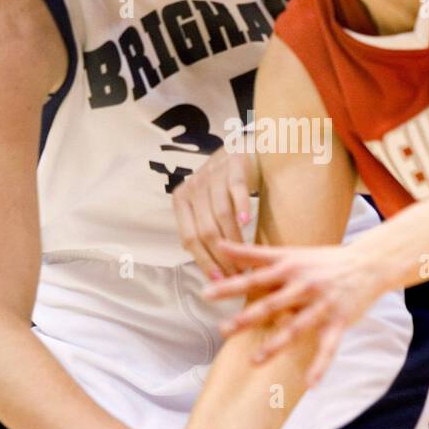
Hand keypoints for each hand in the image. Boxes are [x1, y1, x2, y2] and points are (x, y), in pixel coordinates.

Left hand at [172, 144, 259, 277]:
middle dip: (221, 256)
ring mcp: (213, 176)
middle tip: (236, 274)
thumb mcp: (202, 205)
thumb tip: (204, 263)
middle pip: (206, 229)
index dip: (203, 260)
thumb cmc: (219, 186)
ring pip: (221, 214)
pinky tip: (247, 221)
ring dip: (234, 240)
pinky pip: (236, 189)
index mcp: (181, 200)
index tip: (218, 279)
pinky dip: (242, 206)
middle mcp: (194, 187)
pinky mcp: (233, 166)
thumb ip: (199, 229)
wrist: (236, 149)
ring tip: (245, 259)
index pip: (189, 237)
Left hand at [202, 238, 383, 384]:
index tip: (205, 293)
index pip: (255, 278)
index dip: (231, 285)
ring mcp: (323, 305)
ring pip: (297, 327)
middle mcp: (305, 286)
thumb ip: (253, 252)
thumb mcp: (290, 252)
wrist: (369, 262)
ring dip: (277, 344)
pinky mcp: (340, 321)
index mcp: (290, 269)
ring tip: (255, 361)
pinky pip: (329, 347)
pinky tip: (310, 385)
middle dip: (248, 317)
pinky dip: (320, 366)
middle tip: (223, 330)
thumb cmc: (323, 259)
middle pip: (273, 303)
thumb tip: (219, 245)